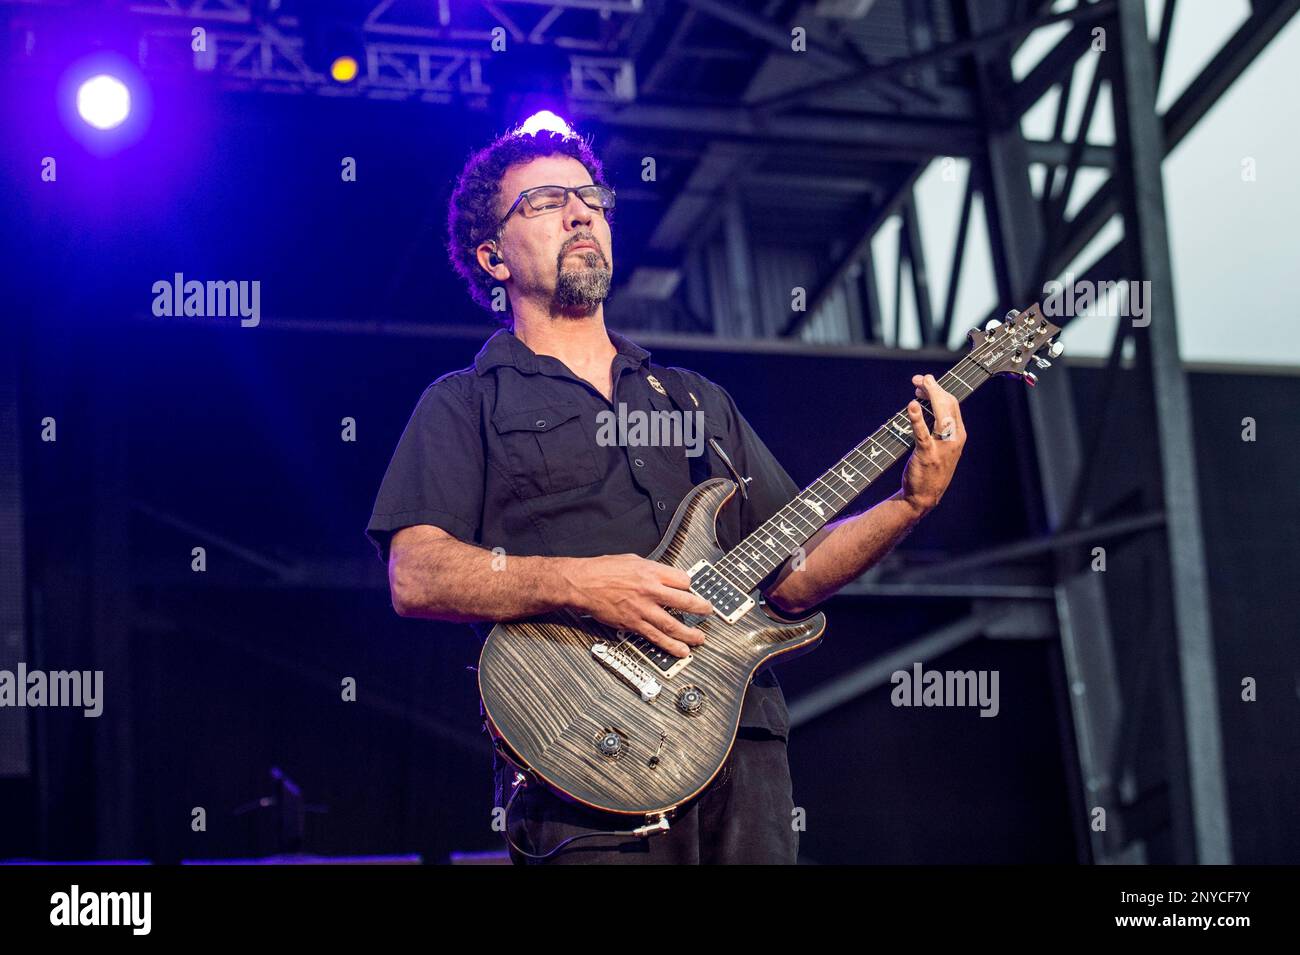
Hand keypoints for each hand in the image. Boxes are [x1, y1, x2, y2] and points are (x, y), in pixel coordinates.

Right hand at [566, 554, 714, 657]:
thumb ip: (651, 569)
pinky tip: (681, 650)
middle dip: (701, 608)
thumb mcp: (632, 560)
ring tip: (700, 638)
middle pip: (684, 601)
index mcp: (651, 572)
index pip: (682, 580)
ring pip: (673, 624)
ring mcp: (642, 609)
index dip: (688, 585)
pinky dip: (670, 645)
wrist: (582, 583)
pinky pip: (655, 637)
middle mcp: (650, 591)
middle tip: (708, 612)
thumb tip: (664, 575)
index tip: (689, 589)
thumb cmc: (602, 570)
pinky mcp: (633, 624)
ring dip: (689, 633)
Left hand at [901, 373, 965, 515]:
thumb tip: (925, 403)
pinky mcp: (928, 454)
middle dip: (934, 388)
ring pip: (941, 414)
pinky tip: (912, 406)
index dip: (939, 389)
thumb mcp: (939, 445)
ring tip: (919, 384)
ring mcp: (943, 447)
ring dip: (930, 396)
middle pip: (948, 405)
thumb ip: (936, 426)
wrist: (923, 497)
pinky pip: (923, 433)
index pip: (953, 404)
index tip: (923, 383)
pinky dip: (918, 418)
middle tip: (919, 379)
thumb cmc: (930, 469)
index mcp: (958, 434)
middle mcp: (954, 439)